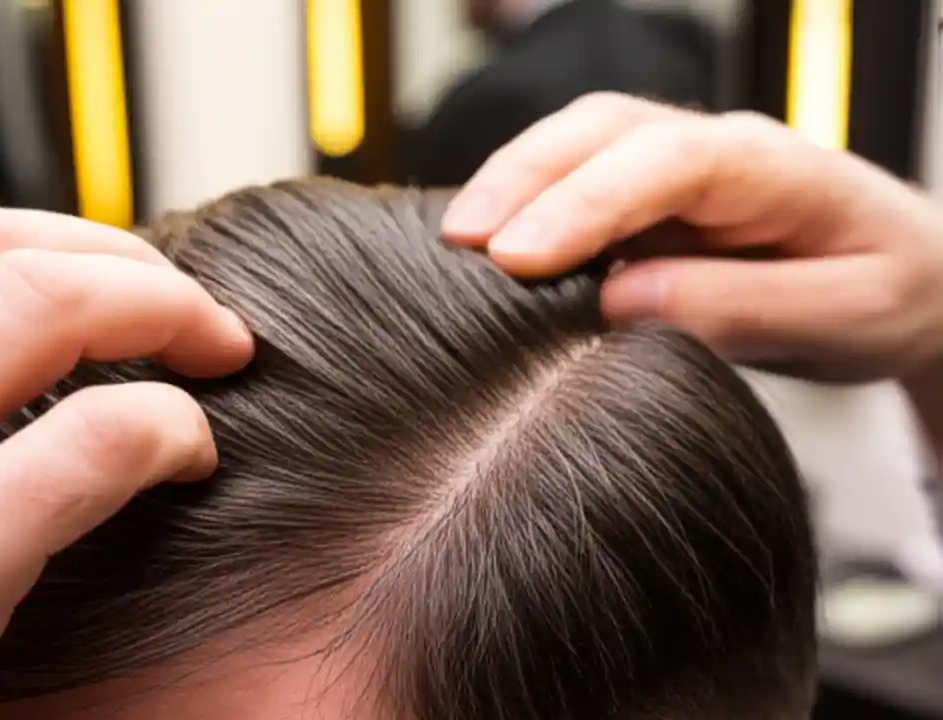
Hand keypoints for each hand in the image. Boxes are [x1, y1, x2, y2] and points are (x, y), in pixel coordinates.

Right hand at [442, 93, 942, 383]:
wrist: (915, 280)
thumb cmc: (890, 294)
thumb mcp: (843, 317)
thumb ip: (738, 307)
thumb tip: (620, 300)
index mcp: (774, 166)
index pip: (665, 162)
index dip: (584, 204)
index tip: (519, 258)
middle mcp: (714, 150)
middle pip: (601, 130)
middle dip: (522, 177)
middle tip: (460, 240)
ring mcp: (676, 171)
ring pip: (577, 146)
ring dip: (511, 185)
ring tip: (456, 242)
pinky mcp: (649, 202)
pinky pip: (574, 184)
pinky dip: (523, 205)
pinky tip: (487, 245)